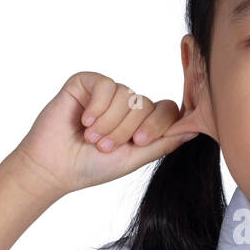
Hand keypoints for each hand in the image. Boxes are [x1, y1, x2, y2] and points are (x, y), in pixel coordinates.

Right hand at [14, 71, 199, 197]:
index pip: (167, 111)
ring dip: (109, 122)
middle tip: (103, 146)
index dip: (157, 125)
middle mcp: (126, 104)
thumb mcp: (135, 158)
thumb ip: (164, 142)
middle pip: (147, 104)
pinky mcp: (86, 82)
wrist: (55, 167)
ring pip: (126, 95)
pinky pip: (106, 85)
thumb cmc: (92, 167)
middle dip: (125, 130)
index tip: (137, 142)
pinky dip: (97, 107)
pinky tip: (83, 121)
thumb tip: (195, 129)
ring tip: (90, 137)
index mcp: (142, 121)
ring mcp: (107, 92)